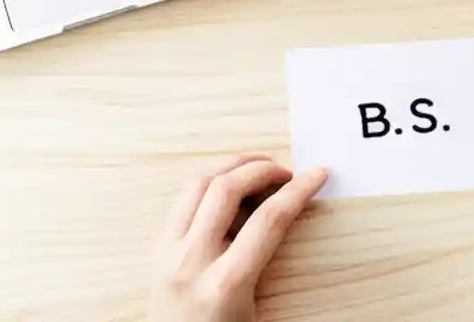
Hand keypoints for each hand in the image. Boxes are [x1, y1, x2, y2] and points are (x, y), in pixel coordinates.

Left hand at [149, 155, 327, 321]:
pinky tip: (228, 184)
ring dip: (230, 165)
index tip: (316, 175)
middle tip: (285, 171)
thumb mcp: (254, 309)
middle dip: (262, 169)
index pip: (268, 220)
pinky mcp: (157, 249)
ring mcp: (168, 253)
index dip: (298, 190)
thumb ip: (266, 258)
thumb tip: (285, 212)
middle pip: (227, 189)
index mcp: (224, 284)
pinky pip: (183, 199)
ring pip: (197, 184)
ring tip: (256, 166)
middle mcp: (191, 262)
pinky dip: (208, 181)